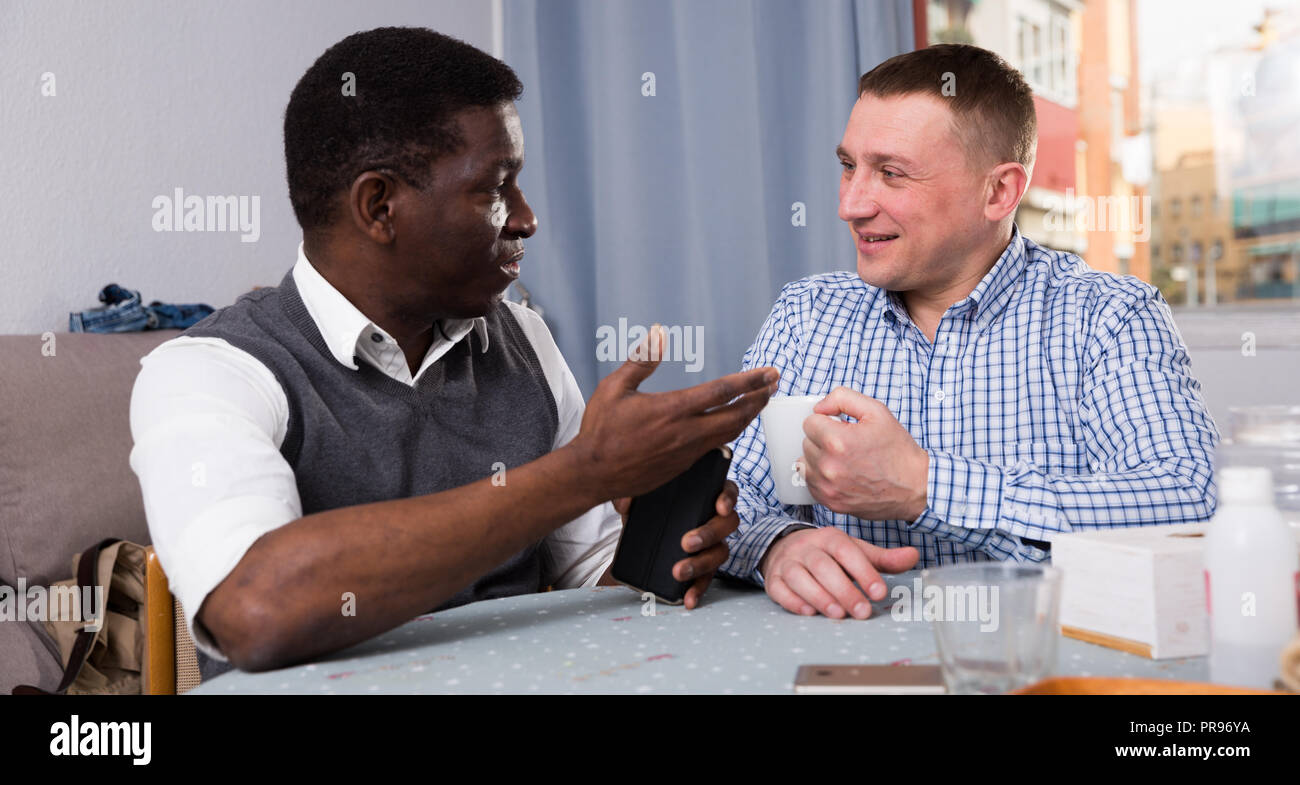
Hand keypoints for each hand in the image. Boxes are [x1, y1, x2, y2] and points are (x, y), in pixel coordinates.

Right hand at [572, 325, 777, 499]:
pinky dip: (731, 431)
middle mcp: (686, 432)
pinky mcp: (684, 465)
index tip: (767, 372)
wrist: (593, 473)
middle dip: (759, 397)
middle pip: (736, 414)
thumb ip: (641, 361)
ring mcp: (687, 452)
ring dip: (749, 415)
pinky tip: (733, 422)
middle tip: (774, 384)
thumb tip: (657, 333)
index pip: (721, 391)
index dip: (749, 380)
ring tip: (761, 400)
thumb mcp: (614, 387)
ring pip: (730, 432)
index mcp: (672, 409)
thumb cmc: (600, 430)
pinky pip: (716, 446)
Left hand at [613, 481, 739, 608]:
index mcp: (705, 498)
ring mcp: (713, 547)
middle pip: (728, 524)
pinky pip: (706, 580)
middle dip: (709, 534)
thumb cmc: (649, 515)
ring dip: (700, 564)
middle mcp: (715, 521)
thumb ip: (630, 497)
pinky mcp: (704, 569)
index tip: (719, 507)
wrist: (639, 546)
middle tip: (686, 543)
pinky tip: (688, 599)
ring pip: (719, 554)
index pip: (727, 491)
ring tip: (678, 572)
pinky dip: (697, 590)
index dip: (728, 498)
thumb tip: (624, 502)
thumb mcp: (638, 504)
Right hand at [758, 527, 918, 617]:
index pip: (845, 550)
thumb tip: (913, 556)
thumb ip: (882, 558)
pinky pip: (779, 589)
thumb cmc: (826, 554)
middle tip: (862, 612)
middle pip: (822, 566)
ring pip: (799, 577)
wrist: (785, 546)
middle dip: (843, 590)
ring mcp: (787, 563)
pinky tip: (809, 612)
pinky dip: (793, 601)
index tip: (879, 592)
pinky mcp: (773, 579)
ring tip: (837, 614)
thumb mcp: (854, 551)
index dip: (862, 571)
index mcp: (829, 538)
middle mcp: (806, 548)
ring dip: (818, 597)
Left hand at [802, 387, 928, 520]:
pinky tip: (842, 474)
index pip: (809, 423)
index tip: (841, 428)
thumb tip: (819, 407)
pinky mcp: (831, 503)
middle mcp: (829, 466)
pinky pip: (811, 484)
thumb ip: (842, 398)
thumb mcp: (876, 411)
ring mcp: (828, 488)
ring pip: (805, 464)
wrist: (915, 487)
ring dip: (820, 459)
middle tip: (848, 445)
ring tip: (844, 460)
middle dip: (823, 440)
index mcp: (837, 441)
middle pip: (806, 443)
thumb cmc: (897, 450)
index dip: (826, 422)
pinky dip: (822, 478)